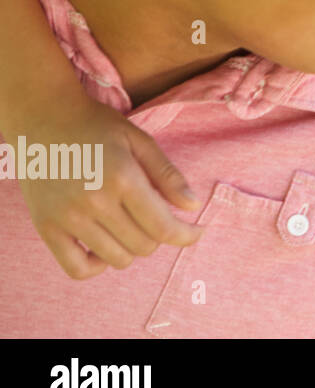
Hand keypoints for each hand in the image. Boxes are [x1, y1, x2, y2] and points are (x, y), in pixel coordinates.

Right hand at [18, 96, 202, 278]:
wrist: (43, 119)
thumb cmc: (96, 126)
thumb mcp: (139, 140)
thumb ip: (167, 174)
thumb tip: (193, 205)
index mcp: (122, 178)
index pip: (163, 226)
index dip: (186, 235)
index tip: (197, 232)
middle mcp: (94, 202)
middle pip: (143, 245)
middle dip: (160, 235)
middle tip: (155, 215)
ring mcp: (67, 218)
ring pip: (117, 259)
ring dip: (133, 248)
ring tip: (131, 225)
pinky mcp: (46, 228)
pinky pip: (77, 269)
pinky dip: (98, 266)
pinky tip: (105, 246)